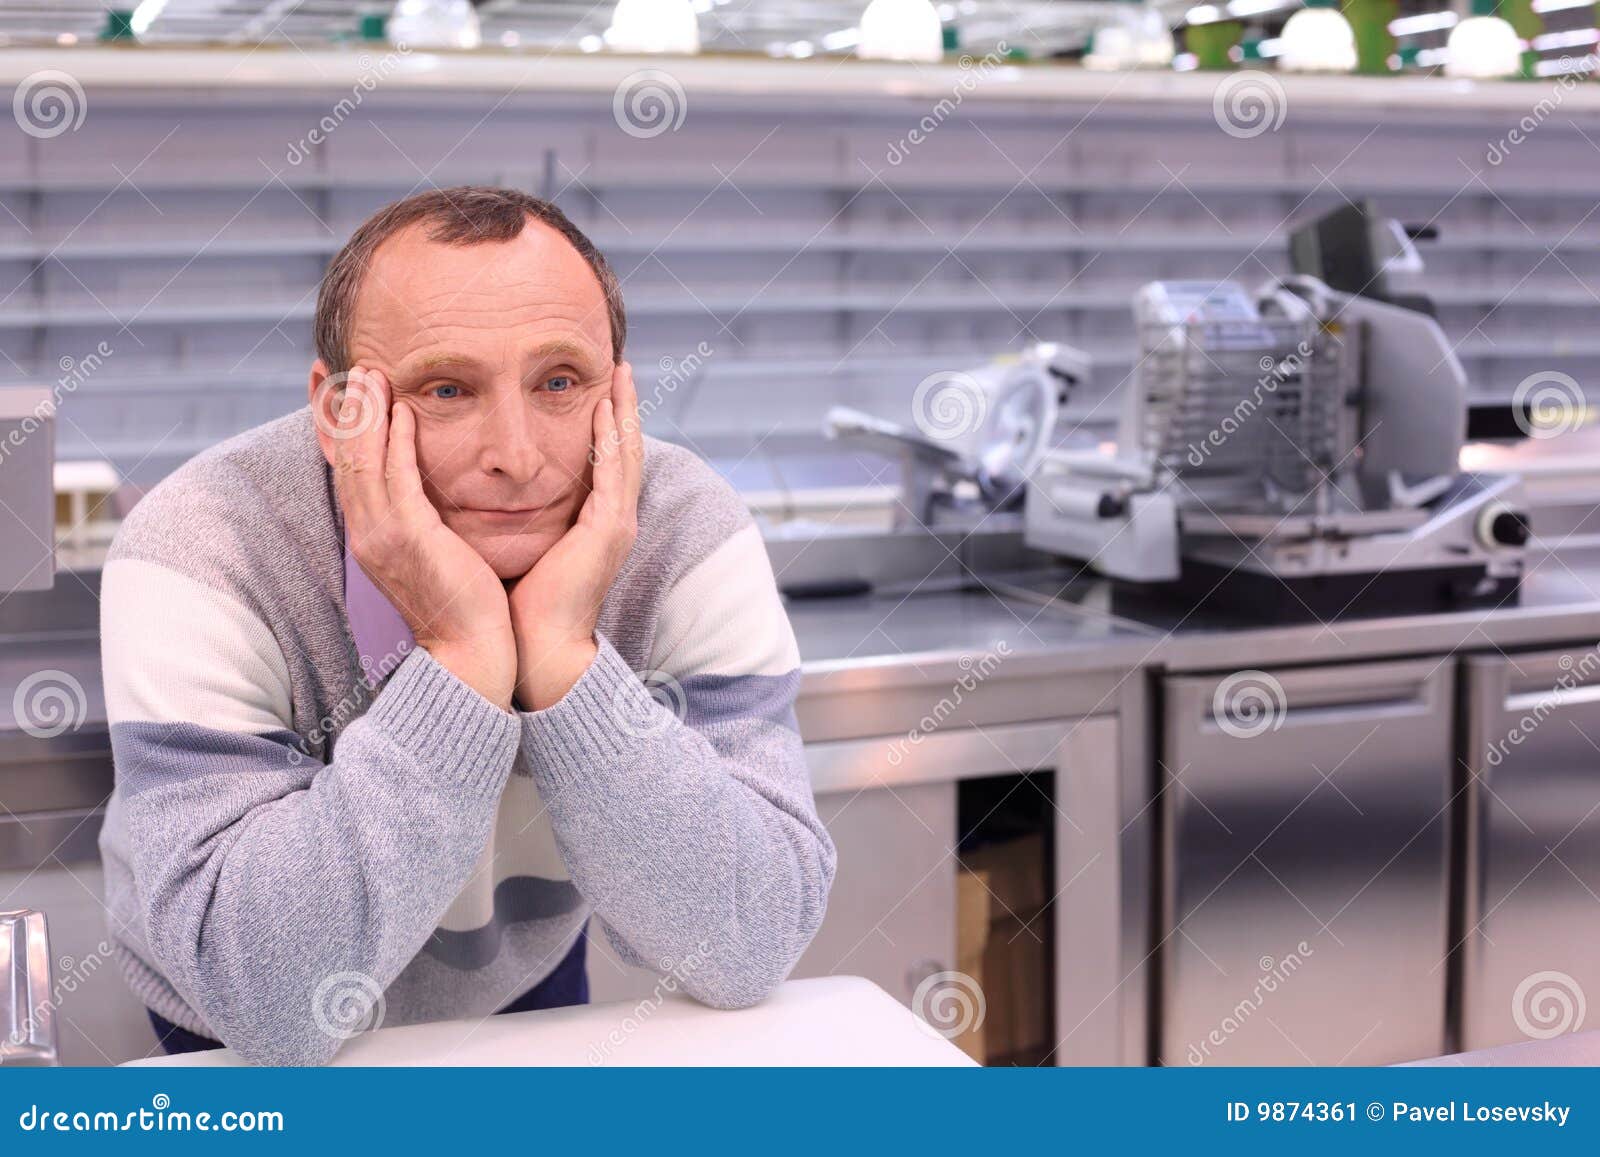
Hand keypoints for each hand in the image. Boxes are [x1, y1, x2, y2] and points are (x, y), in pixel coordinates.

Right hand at [332, 366, 516, 709]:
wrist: (471, 651)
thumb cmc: (462, 602)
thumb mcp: (431, 553)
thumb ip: (420, 520)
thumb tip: (424, 494)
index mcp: (371, 536)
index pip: (346, 470)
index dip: (342, 428)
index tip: (341, 390)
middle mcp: (367, 533)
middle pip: (343, 458)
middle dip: (344, 410)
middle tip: (349, 367)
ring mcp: (383, 537)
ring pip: (362, 462)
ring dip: (366, 414)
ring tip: (371, 374)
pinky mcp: (410, 539)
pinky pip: (396, 480)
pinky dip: (395, 442)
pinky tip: (401, 410)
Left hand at [508, 362, 642, 710]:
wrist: (536, 648)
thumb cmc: (520, 604)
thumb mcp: (519, 545)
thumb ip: (515, 515)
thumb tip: (483, 491)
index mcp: (592, 523)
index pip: (603, 461)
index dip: (604, 424)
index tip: (597, 389)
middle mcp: (613, 519)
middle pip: (623, 448)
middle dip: (623, 407)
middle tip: (619, 366)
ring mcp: (616, 523)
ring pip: (626, 452)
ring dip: (625, 410)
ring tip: (621, 373)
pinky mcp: (609, 530)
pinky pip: (615, 472)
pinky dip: (614, 437)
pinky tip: (607, 407)